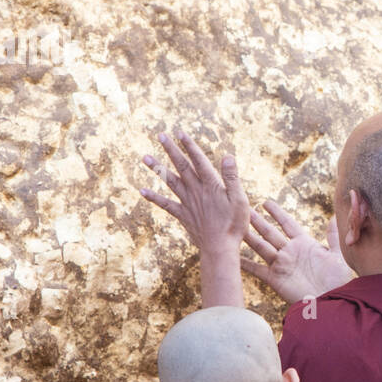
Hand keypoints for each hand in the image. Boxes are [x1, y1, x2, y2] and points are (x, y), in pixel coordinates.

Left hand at [141, 131, 249, 250]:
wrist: (220, 248)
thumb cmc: (234, 225)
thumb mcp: (240, 199)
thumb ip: (232, 177)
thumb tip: (227, 156)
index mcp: (211, 185)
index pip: (198, 160)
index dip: (189, 145)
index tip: (180, 132)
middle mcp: (196, 191)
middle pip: (181, 166)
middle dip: (171, 150)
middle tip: (161, 135)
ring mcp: (187, 203)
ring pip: (170, 181)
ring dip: (157, 168)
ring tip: (145, 157)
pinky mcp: (183, 215)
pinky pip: (165, 204)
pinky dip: (153, 197)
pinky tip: (142, 191)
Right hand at [241, 201, 354, 304]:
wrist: (332, 301)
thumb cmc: (337, 280)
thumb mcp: (337, 254)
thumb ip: (333, 236)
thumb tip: (335, 216)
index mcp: (304, 243)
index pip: (287, 223)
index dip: (276, 212)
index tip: (265, 202)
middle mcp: (290, 252)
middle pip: (270, 232)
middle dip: (257, 221)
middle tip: (244, 209)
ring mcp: (281, 265)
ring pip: (261, 247)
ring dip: (249, 237)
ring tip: (236, 226)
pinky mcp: (275, 279)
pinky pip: (257, 269)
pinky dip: (245, 264)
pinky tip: (233, 257)